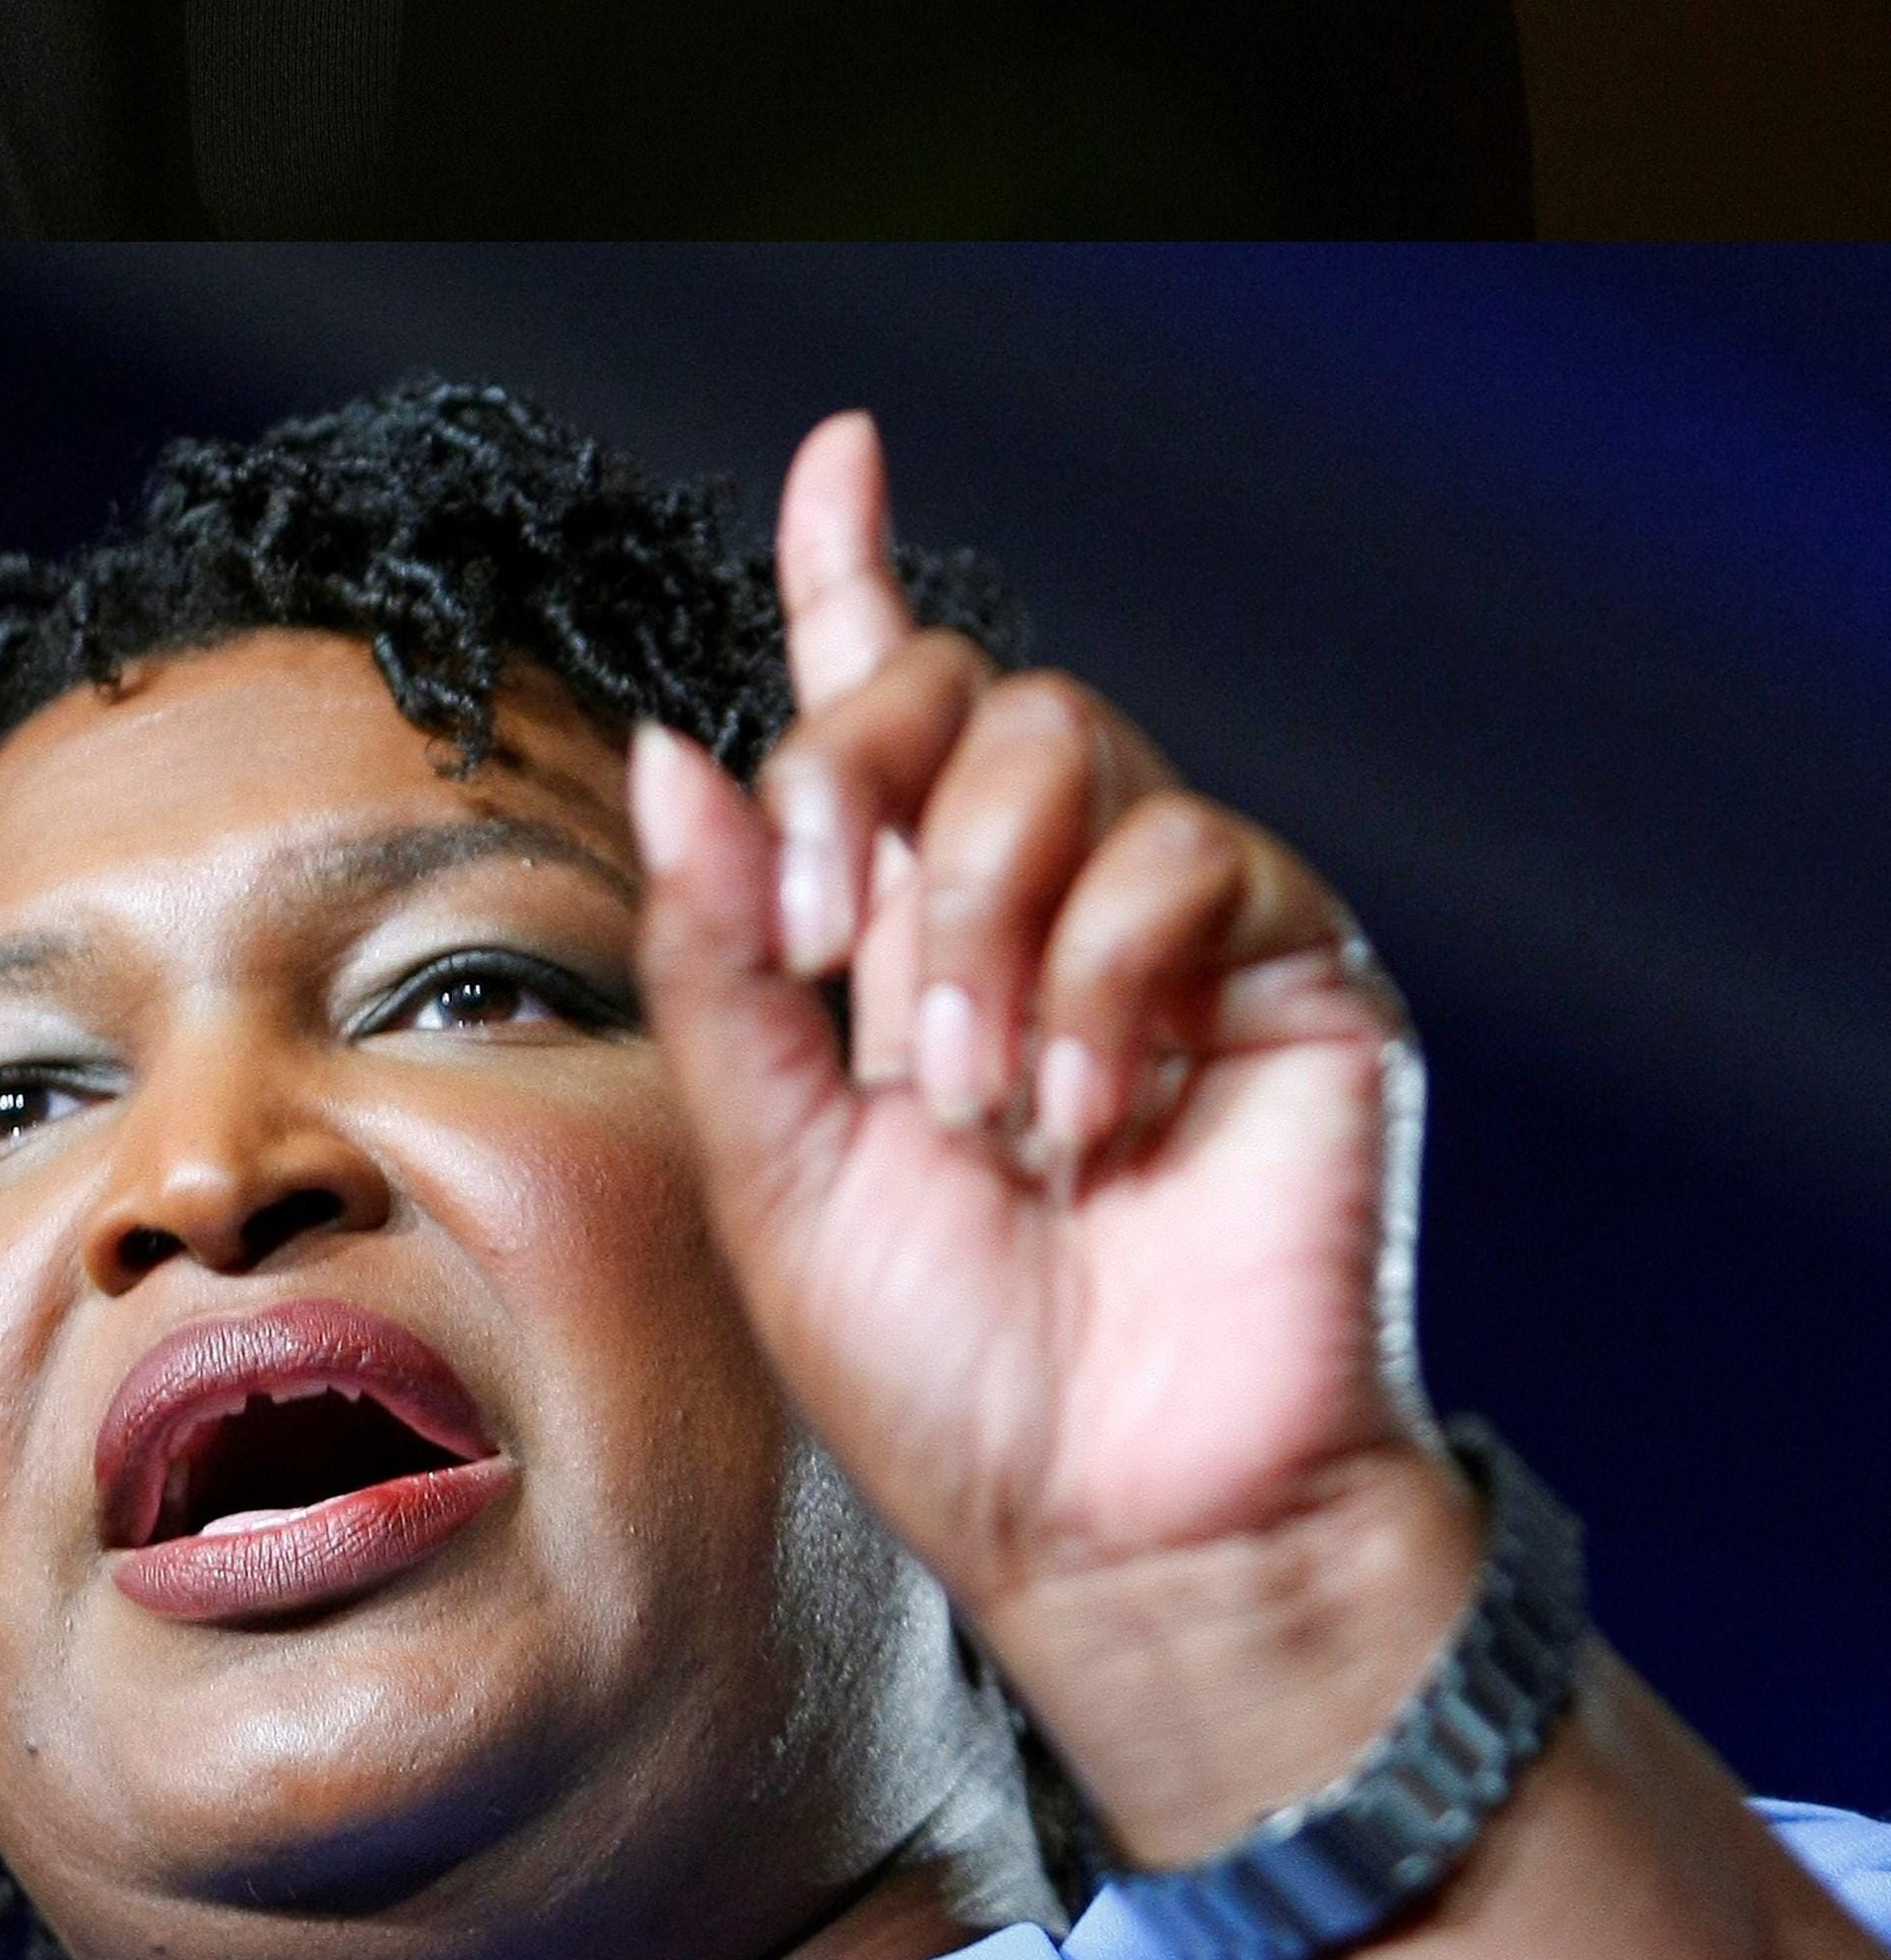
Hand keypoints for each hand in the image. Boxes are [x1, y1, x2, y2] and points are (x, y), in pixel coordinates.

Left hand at [624, 412, 1460, 1852]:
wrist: (1113, 1511)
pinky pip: (1184, 856)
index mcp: (890, 928)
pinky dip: (1101, 979)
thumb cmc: (944, 1367)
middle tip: (836, 958)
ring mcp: (1169, 921)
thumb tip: (670, 752)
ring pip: (1060, 745)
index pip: (876, 702)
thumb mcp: (769, 1161)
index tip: (840, 448)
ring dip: (978, 922)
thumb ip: (721, 953)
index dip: (849, 564)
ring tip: (980, 1099)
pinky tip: (1091, 1112)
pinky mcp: (1289, 964)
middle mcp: (1032, 895)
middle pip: (949, 686)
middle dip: (859, 786)